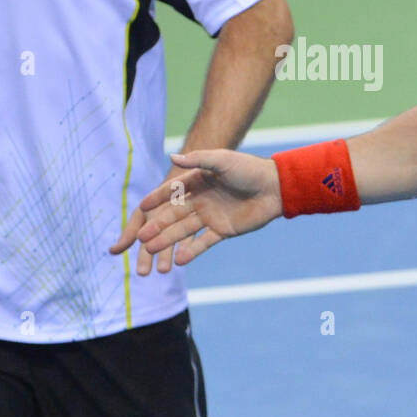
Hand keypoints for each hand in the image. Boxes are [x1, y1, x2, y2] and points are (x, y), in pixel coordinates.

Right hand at [109, 149, 282, 268]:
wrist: (275, 187)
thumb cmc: (248, 169)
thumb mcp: (222, 160)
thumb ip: (198, 160)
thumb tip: (172, 156)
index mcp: (197, 182)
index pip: (172, 192)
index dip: (157, 199)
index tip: (142, 206)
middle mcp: (200, 200)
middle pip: (174, 215)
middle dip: (157, 226)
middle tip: (141, 238)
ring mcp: (210, 216)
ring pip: (184, 231)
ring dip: (168, 240)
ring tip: (151, 250)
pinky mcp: (222, 230)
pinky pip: (204, 243)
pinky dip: (192, 251)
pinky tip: (179, 260)